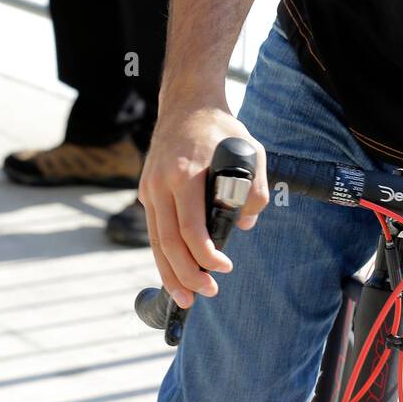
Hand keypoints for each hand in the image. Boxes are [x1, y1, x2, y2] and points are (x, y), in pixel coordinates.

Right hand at [138, 104, 269, 310]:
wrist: (187, 104)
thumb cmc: (220, 128)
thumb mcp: (251, 149)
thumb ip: (256, 188)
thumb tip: (244, 225)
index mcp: (185, 173)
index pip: (190, 227)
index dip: (206, 255)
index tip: (224, 267)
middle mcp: (161, 183)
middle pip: (169, 243)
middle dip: (187, 275)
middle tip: (206, 294)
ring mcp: (149, 187)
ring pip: (156, 242)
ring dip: (170, 274)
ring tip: (186, 298)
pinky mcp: (146, 191)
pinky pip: (154, 231)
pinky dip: (163, 256)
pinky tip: (175, 272)